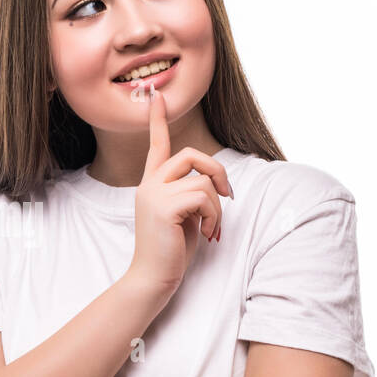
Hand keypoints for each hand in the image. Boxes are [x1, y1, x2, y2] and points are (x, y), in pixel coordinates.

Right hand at [126, 85, 233, 298]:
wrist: (153, 278)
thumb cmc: (171, 251)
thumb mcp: (184, 216)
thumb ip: (191, 194)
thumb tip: (213, 185)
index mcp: (152, 185)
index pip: (156, 146)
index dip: (158, 121)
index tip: (157, 98)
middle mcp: (149, 185)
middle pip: (191, 155)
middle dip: (217, 171)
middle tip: (227, 195)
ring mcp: (154, 194)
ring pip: (203, 181)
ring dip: (217, 206)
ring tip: (211, 228)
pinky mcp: (164, 207)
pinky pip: (204, 197)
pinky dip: (214, 216)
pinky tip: (208, 234)